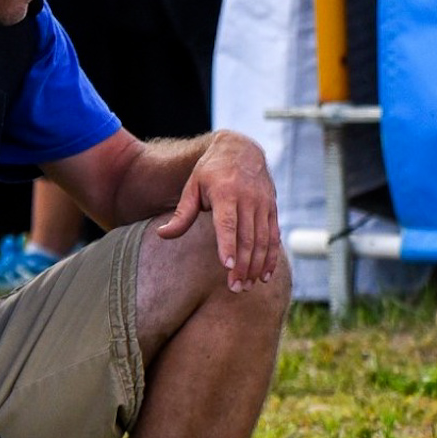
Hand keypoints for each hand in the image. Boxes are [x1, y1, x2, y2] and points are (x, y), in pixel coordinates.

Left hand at [153, 132, 284, 292]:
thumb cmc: (211, 171)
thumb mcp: (192, 186)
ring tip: (247, 286)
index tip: (227, 267)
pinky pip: (274, 236)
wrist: (243, 150)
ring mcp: (263, 204)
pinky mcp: (272, 209)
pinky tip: (264, 275)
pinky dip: (271, 257)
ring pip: (262, 240)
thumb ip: (182, 214)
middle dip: (242, 265)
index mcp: (226, 192)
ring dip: (256, 265)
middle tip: (235, 288)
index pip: (228, 223)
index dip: (228, 245)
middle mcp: (248, 198)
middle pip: (247, 237)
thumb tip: (162, 235)